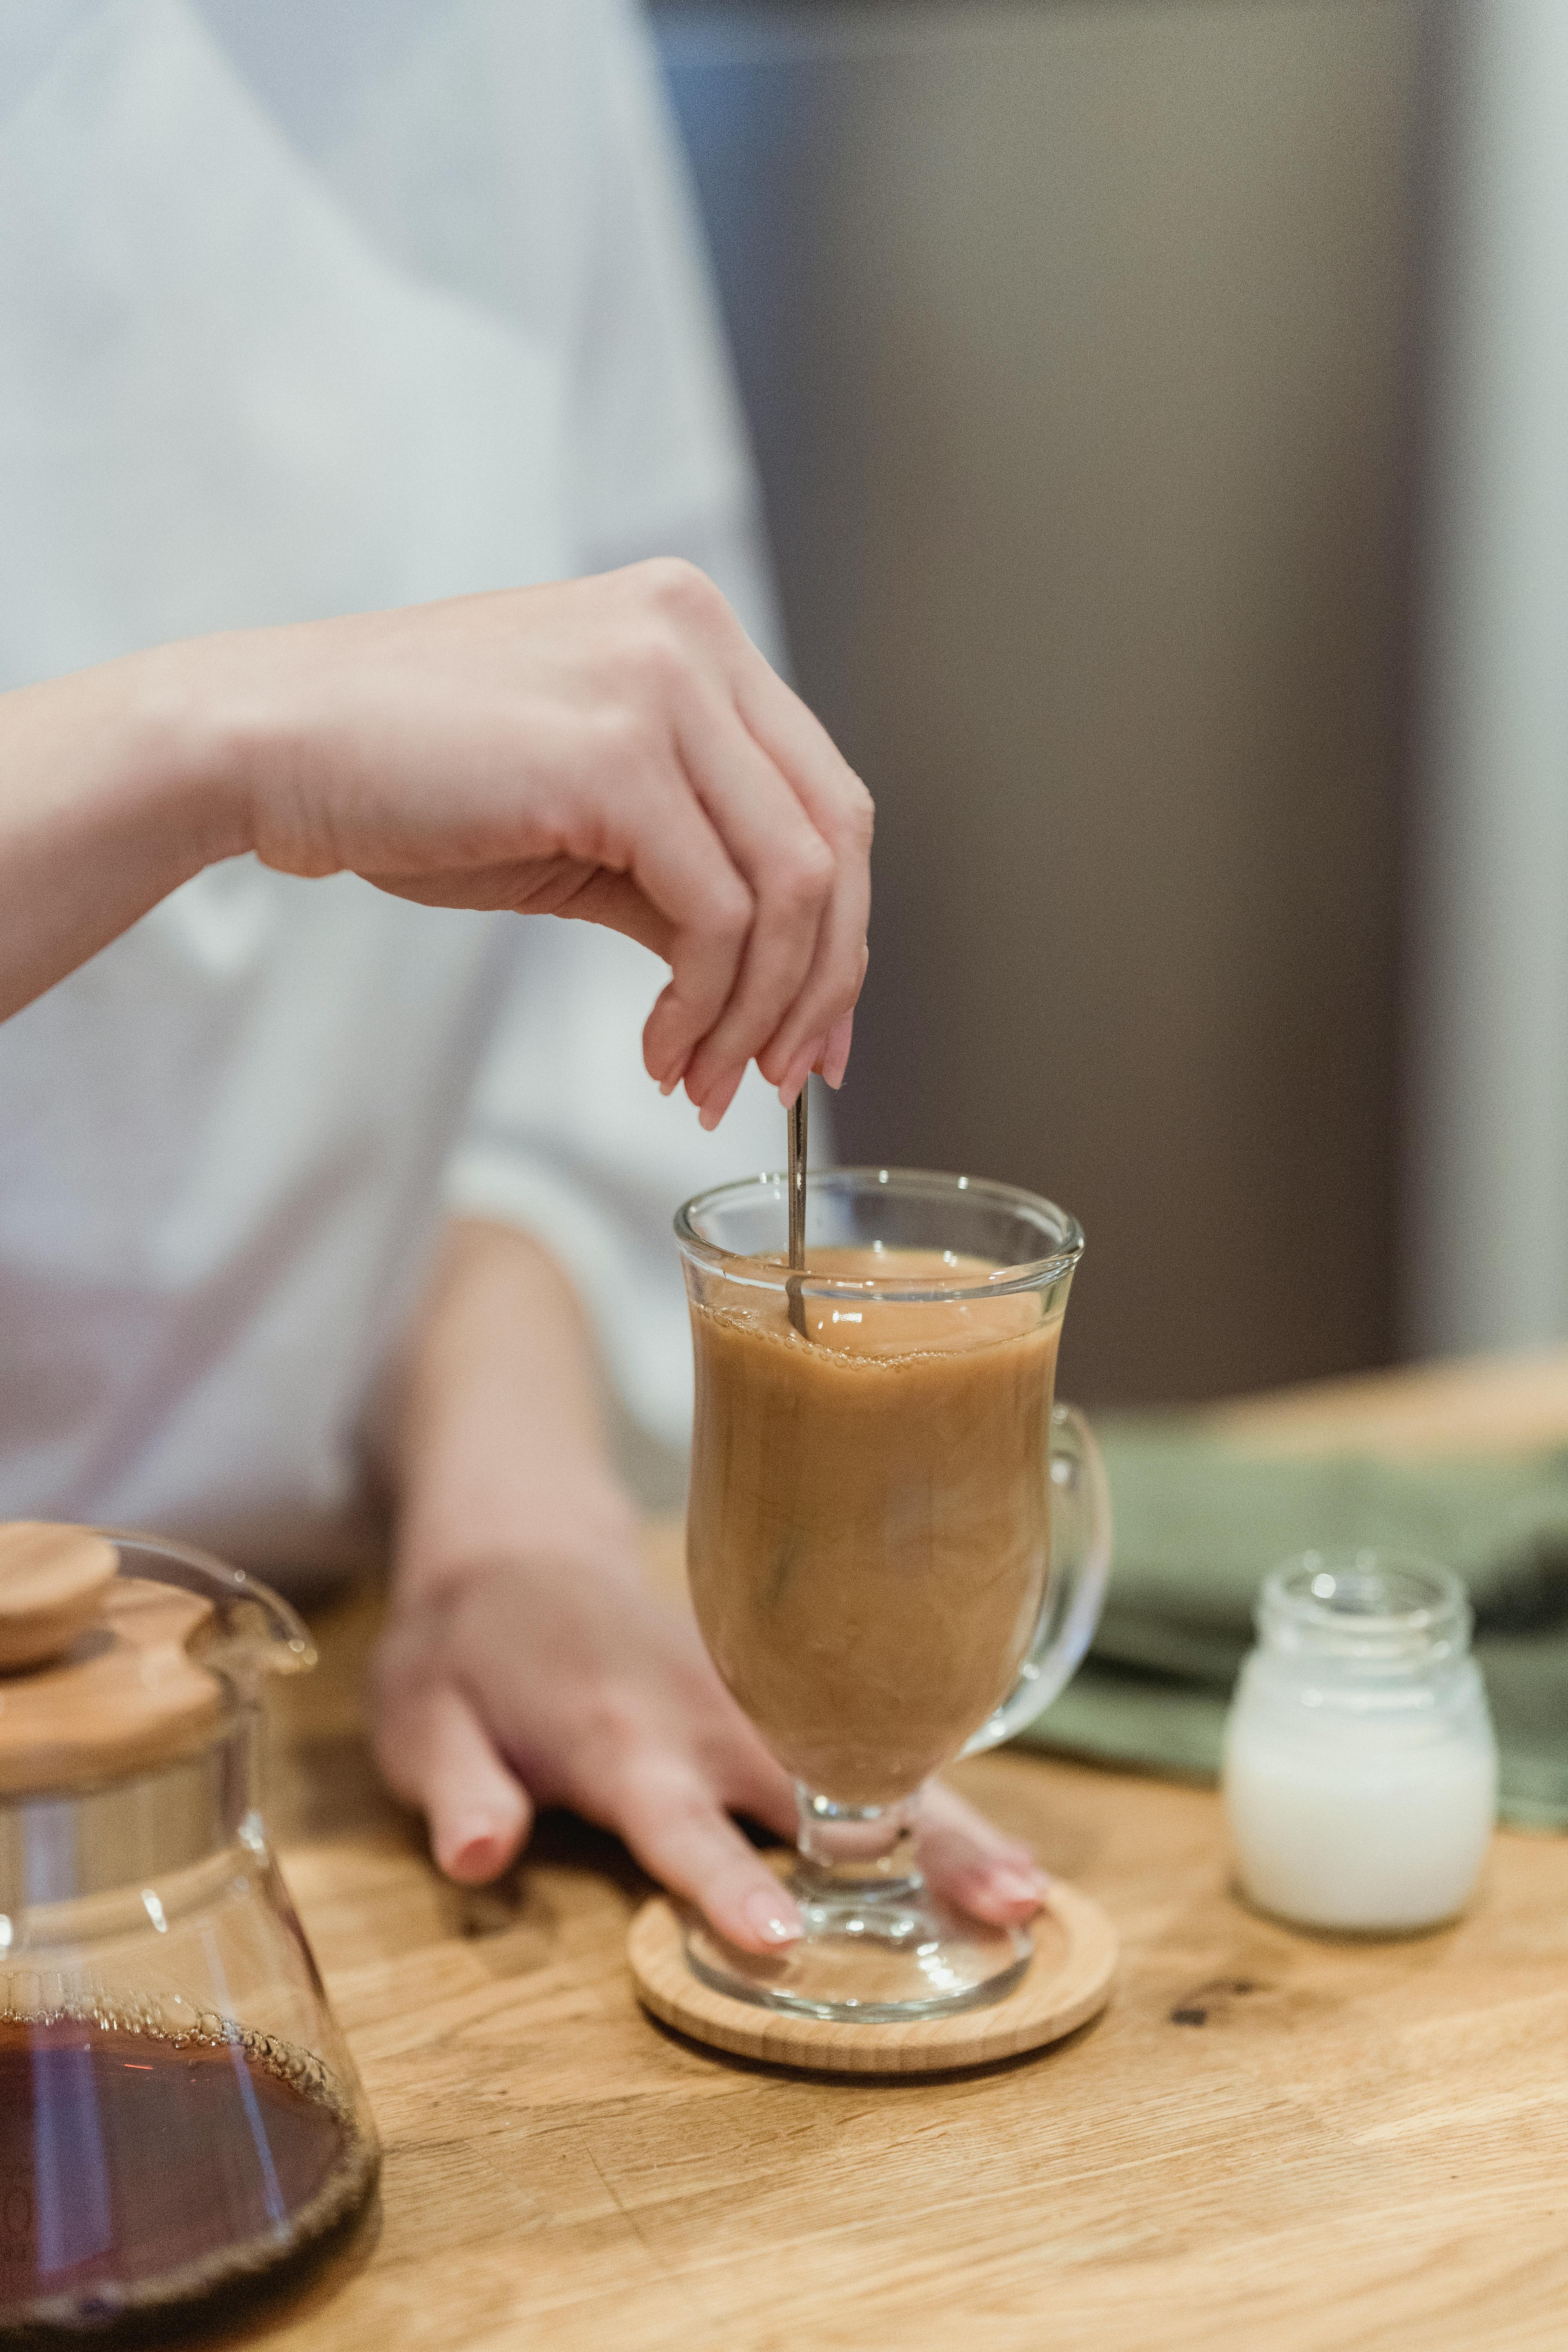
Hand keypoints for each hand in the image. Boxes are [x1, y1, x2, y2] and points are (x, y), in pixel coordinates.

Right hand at [210, 560, 869, 1119]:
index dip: (843, 927)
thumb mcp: (587, 821)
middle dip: (821, 982)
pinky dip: (702, 1005)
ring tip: (701, 1080)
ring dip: (755, 1013)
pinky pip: (716, 915)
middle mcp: (693, 636)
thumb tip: (773, 987)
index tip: (818, 1029)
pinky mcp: (616, 758)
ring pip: (788, 889)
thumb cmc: (414, 779)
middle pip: (834, 838)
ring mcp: (660, 686)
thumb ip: (688, 875)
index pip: (825, 792)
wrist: (271, 745)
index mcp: (693, 628)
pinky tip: (659, 1049)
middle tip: (782, 1078)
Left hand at [369, 1553, 1052, 1954]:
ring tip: (1034, 1892)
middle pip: (827, 1794)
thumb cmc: (467, 1648)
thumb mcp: (421, 1718)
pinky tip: (1004, 1854)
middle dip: (917, 1851)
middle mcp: (712, 1717)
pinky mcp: (785, 1694)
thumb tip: (478, 1855)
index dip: (725, 1879)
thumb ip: (456, 1788)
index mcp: (621, 1737)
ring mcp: (761, 1701)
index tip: (784, 1934)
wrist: (520, 1545)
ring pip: (871, 1770)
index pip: (679, 1821)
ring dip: (953, 1828)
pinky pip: (868, 1750)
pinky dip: (937, 1797)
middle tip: (1009, 1906)